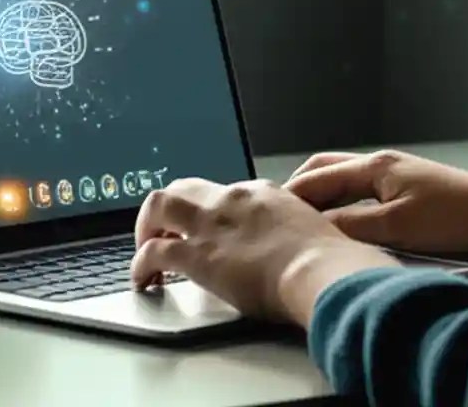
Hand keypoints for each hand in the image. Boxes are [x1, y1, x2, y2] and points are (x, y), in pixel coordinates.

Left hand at [130, 178, 399, 326]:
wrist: (321, 271)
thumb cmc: (327, 262)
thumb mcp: (313, 233)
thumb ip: (293, 234)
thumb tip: (294, 252)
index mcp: (262, 193)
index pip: (223, 194)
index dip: (209, 214)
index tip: (208, 231)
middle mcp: (232, 200)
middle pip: (184, 187)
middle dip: (169, 209)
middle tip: (164, 232)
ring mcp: (211, 224)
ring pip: (159, 205)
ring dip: (146, 226)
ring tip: (144, 248)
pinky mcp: (197, 255)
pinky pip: (153, 252)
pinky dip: (140, 265)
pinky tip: (143, 280)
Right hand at [284, 150, 467, 254]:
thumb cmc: (458, 218)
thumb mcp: (396, 227)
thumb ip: (350, 226)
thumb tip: (311, 229)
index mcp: (375, 167)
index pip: (315, 179)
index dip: (288, 199)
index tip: (265, 218)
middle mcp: (382, 165)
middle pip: (325, 171)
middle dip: (298, 192)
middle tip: (277, 217)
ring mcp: (397, 177)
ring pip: (344, 183)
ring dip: (322, 200)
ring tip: (304, 226)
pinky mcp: (409, 194)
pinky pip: (362, 195)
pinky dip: (343, 208)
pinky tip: (342, 229)